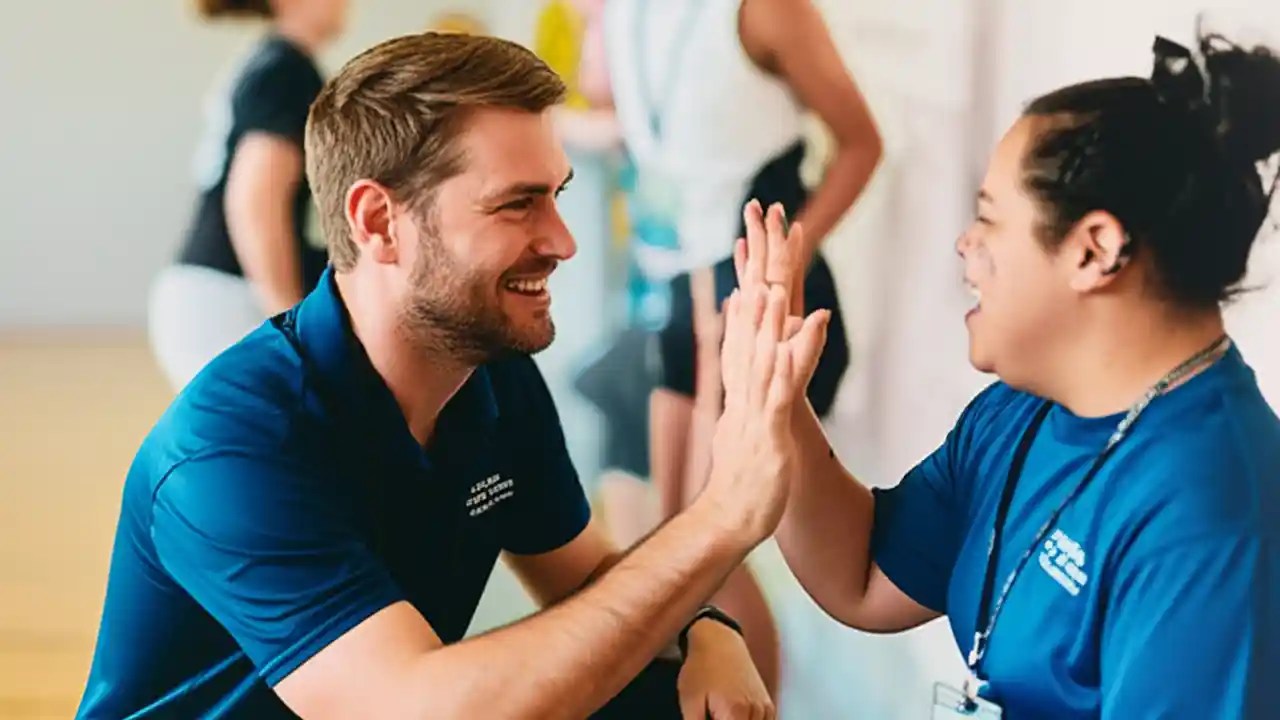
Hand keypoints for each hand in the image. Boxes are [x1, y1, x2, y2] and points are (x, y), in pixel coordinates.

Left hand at [678, 620, 774, 719]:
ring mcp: (765, 709)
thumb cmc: (701, 669)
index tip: (708, 719)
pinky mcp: (768, 705)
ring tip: (720, 713)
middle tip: (712, 715)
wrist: (719, 641)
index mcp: (734, 714)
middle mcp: (755, 713)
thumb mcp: (690, 704)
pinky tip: (735, 716)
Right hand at [697, 202, 829, 543]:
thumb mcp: (751, 418)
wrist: (731, 516)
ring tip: (774, 271)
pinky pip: (785, 385)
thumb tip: (749, 360)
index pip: (745, 315)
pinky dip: (798, 352)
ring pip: (763, 345)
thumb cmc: (746, 470)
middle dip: (758, 267)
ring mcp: (755, 404)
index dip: (750, 273)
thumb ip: (749, 383)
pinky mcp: (770, 429)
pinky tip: (811, 323)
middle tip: (762, 221)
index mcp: (742, 377)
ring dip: (768, 308)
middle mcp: (744, 382)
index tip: (754, 232)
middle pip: (751, 315)